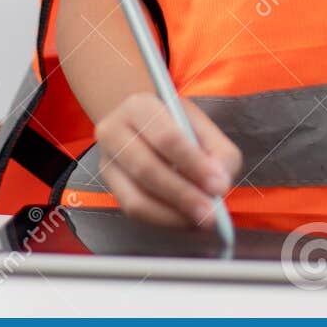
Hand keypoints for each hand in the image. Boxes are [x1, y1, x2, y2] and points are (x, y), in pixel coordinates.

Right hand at [91, 92, 242, 228]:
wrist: (140, 124)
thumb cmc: (175, 125)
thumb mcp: (202, 127)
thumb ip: (219, 153)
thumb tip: (219, 185)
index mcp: (139, 106)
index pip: (167, 138)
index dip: (194, 165)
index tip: (219, 187)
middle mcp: (113, 131)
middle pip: (147, 169)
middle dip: (183, 195)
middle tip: (212, 214)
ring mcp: (107, 162)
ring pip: (136, 197)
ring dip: (173, 215)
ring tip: (201, 221)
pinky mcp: (109, 186)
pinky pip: (133, 211)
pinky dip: (163, 220)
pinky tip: (185, 220)